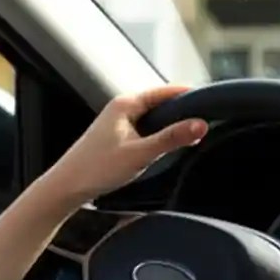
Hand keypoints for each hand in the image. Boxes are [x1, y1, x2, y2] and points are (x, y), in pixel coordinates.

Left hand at [43, 85, 206, 205]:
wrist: (66, 188)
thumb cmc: (96, 169)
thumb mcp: (140, 154)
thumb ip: (172, 138)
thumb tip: (201, 124)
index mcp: (126, 103)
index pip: (167, 91)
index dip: (190, 95)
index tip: (213, 101)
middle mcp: (121, 108)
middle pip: (161, 103)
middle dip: (183, 111)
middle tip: (210, 118)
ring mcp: (118, 122)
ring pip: (154, 118)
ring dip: (171, 125)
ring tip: (194, 133)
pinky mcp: (116, 137)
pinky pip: (146, 129)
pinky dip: (160, 134)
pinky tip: (169, 146)